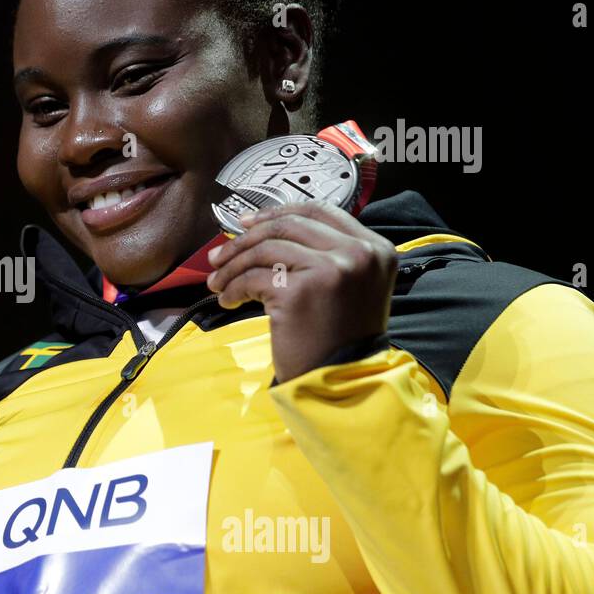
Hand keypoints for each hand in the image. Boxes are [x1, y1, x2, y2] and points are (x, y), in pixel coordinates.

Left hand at [205, 202, 397, 382]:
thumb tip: (263, 229)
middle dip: (245, 239)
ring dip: (233, 265)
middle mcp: (358, 254)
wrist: (343, 382)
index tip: (246, 224)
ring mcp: (331, 270)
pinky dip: (234, 288)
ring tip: (218, 282)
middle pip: (287, 226)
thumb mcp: (349, 285)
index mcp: (374, 248)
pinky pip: (254, 278)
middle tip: (219, 256)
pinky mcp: (300, 291)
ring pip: (266, 249)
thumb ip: (323, 253)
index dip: (276, 213)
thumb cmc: (338, 337)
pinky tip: (228, 301)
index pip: (318, 210)